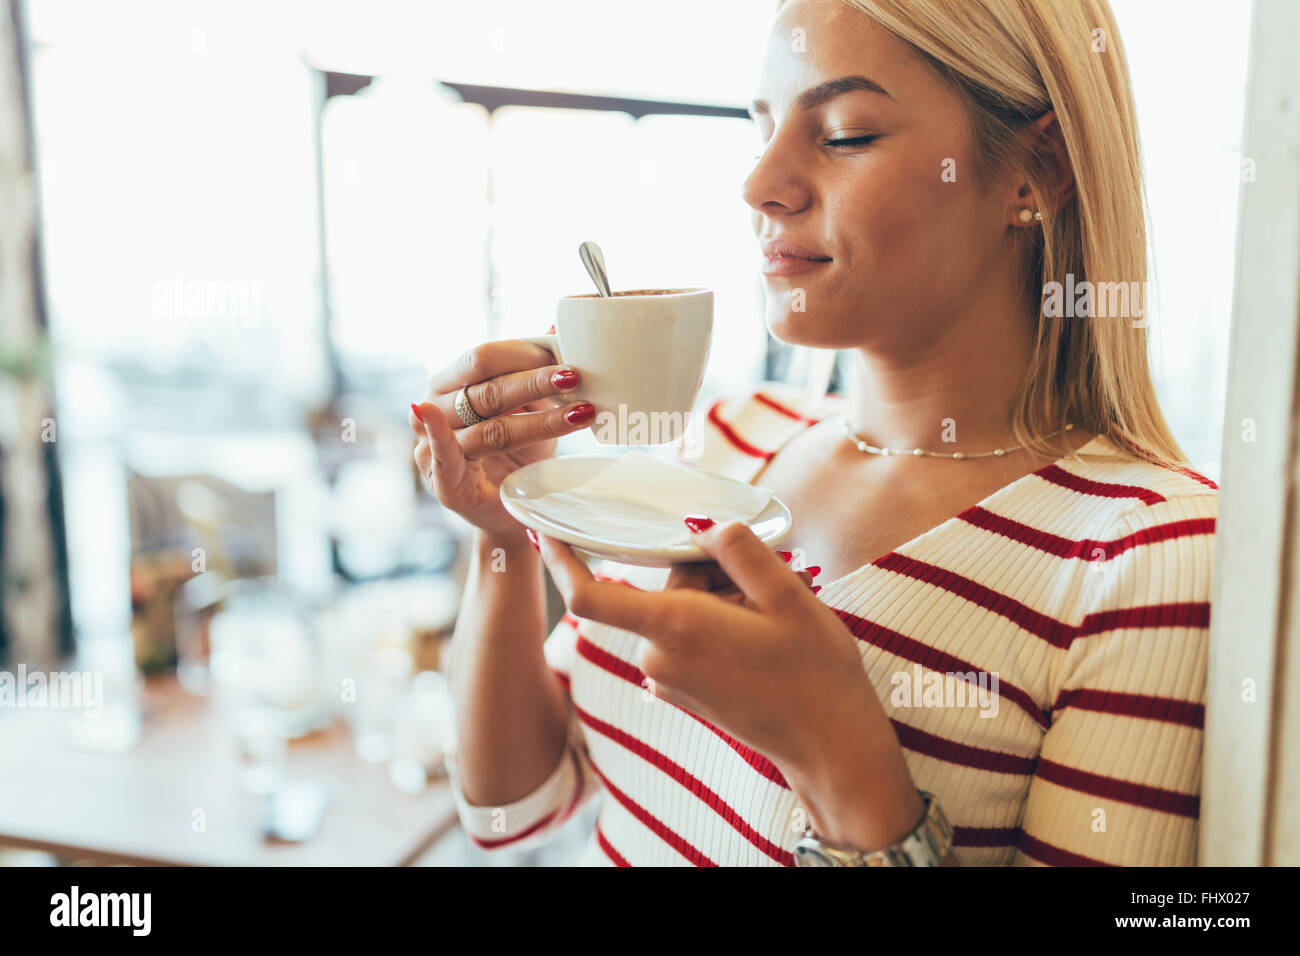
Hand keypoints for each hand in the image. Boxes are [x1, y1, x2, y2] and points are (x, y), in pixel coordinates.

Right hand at [410, 337, 595, 540]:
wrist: (508, 508)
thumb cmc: (516, 450)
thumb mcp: (529, 406)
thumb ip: (535, 371)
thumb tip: (558, 328)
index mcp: (451, 380)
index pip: (485, 358)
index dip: (526, 355)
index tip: (566, 355)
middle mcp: (435, 406)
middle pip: (489, 390)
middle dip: (537, 383)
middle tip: (576, 377)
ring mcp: (432, 444)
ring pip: (491, 428)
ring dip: (540, 421)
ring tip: (579, 412)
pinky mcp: (443, 482)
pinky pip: (445, 457)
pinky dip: (443, 439)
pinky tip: (444, 424)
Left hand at [533, 517, 922, 848]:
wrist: (830, 747)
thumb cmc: (814, 672)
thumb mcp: (788, 595)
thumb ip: (737, 549)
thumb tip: (699, 524)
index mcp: (676, 629)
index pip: (590, 596)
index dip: (561, 560)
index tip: (546, 530)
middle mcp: (660, 658)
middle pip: (659, 589)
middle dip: (705, 573)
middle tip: (766, 585)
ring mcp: (670, 680)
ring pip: (677, 612)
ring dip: (720, 599)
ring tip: (773, 616)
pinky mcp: (684, 693)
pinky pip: (686, 639)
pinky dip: (718, 625)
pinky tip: (763, 635)